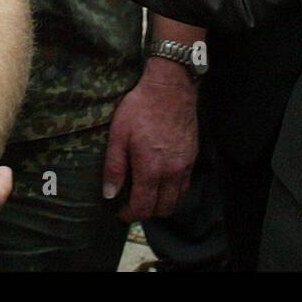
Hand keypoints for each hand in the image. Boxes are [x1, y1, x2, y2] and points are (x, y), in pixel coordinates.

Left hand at [102, 59, 198, 221]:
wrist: (171, 87)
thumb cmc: (141, 107)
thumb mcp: (118, 133)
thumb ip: (114, 166)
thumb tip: (109, 194)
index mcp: (150, 168)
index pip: (142, 207)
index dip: (129, 214)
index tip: (120, 211)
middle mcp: (171, 172)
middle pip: (162, 209)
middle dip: (146, 212)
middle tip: (133, 204)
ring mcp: (184, 166)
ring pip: (176, 201)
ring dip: (162, 204)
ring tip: (148, 195)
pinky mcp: (192, 157)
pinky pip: (185, 186)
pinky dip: (174, 192)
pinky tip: (163, 181)